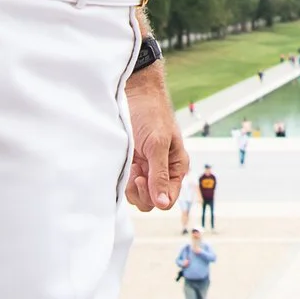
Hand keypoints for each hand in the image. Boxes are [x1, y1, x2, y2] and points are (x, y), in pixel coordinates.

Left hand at [123, 65, 189, 211]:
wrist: (134, 94)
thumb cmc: (150, 114)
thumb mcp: (157, 144)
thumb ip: (160, 175)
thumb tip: (163, 204)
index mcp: (176, 167)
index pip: (168, 199)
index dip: (154, 196)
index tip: (141, 178)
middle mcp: (163, 171)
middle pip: (152, 201)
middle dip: (140, 191)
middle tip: (135, 170)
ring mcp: (146, 169)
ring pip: (138, 196)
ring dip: (130, 185)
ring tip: (130, 163)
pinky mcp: (132, 165)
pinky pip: (127, 184)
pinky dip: (123, 179)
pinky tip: (125, 162)